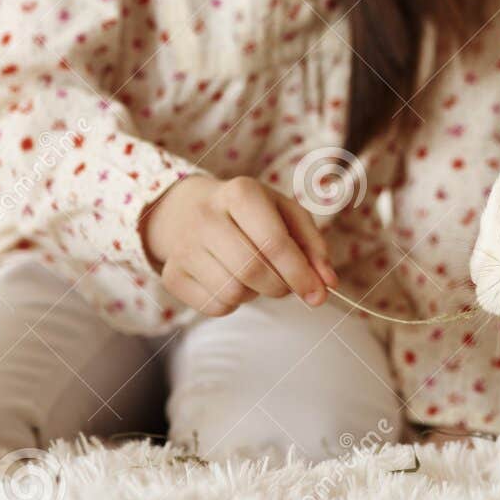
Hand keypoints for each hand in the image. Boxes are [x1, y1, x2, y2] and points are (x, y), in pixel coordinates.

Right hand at [140, 174, 339, 316]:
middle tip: (286, 283)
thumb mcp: (286, 215)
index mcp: (240, 192)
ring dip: (255, 294)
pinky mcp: (171, 274)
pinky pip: (214, 307)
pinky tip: (231, 280)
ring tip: (253, 274)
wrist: (189, 209)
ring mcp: (183, 246)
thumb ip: (313, 246)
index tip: (318, 294)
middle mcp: (206, 216)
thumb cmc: (251, 214)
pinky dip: (232, 303)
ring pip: (233, 292)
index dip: (300, 274)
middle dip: (280, 286)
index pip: (274, 242)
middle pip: (253, 271)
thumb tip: (328, 284)